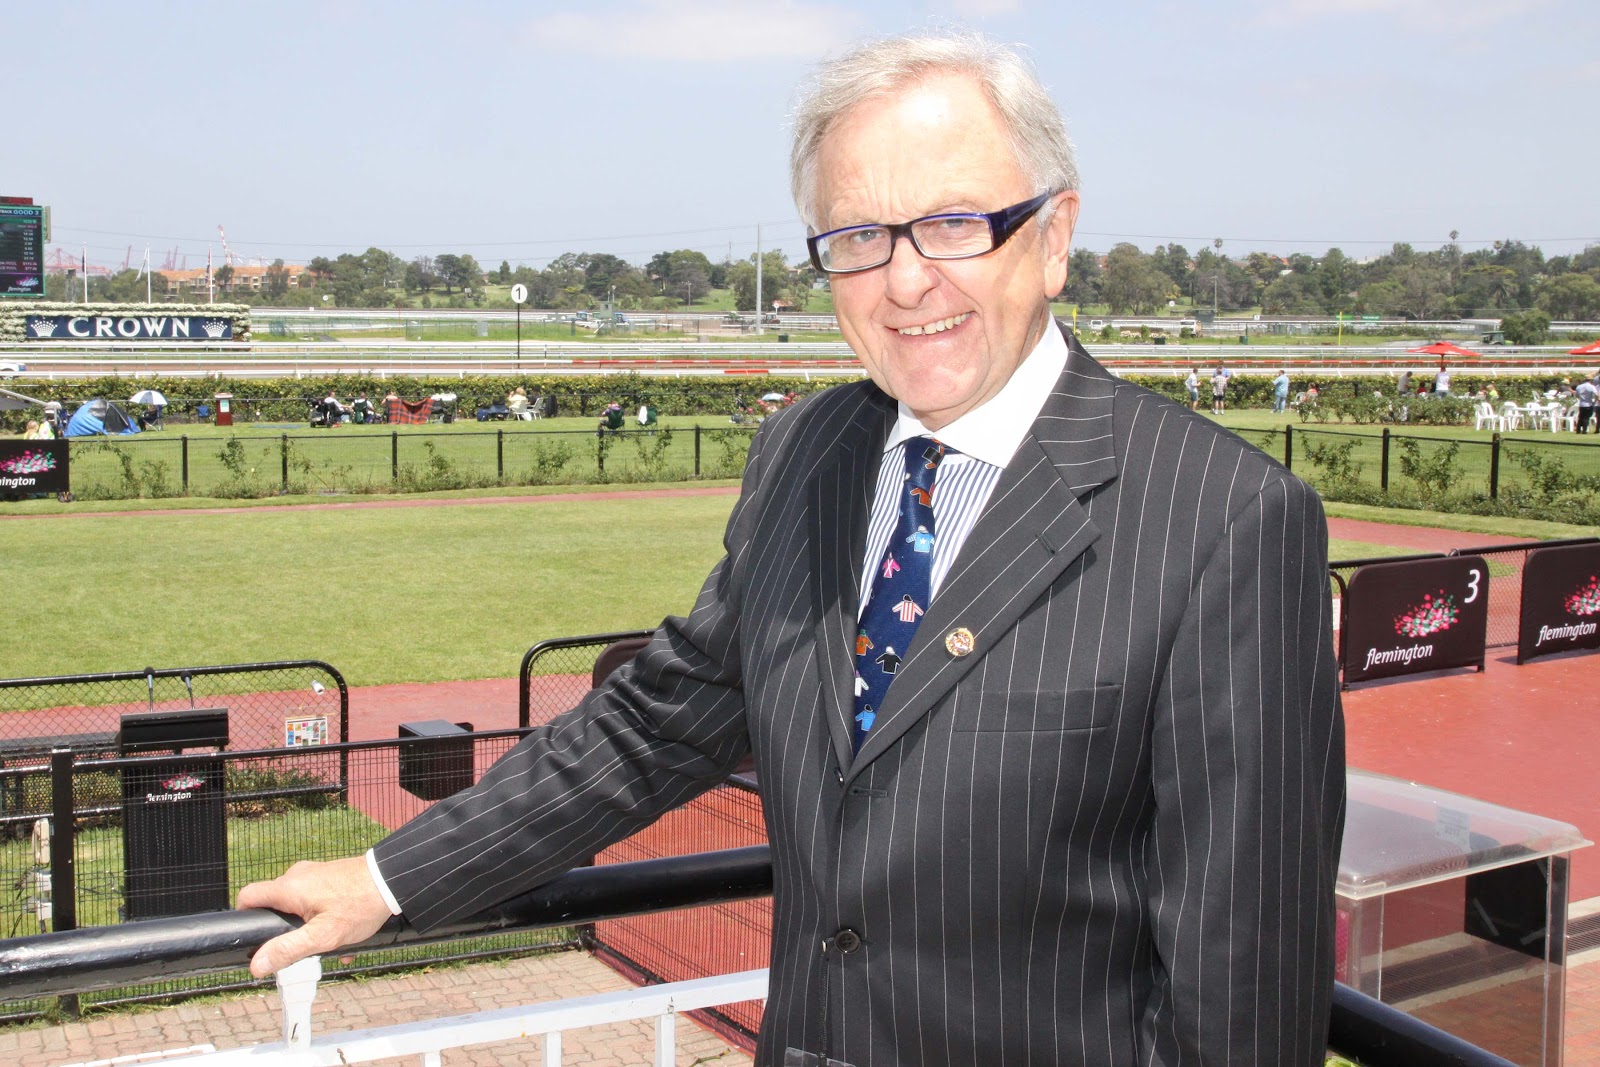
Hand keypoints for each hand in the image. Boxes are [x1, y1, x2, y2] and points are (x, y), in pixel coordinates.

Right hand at [236, 856, 392, 977]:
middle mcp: (297, 876)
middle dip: (286, 932)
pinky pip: (316, 901)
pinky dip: (325, 920)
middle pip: (275, 906)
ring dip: (310, 929)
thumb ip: (289, 950)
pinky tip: (344, 937)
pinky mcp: (329, 877)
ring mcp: (314, 874)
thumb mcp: (323, 936)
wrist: (394, 880)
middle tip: (303, 949)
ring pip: (298, 906)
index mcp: (289, 887)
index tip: (255, 938)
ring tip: (332, 946)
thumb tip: (256, 965)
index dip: (244, 918)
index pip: (248, 896)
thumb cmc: (360, 905)